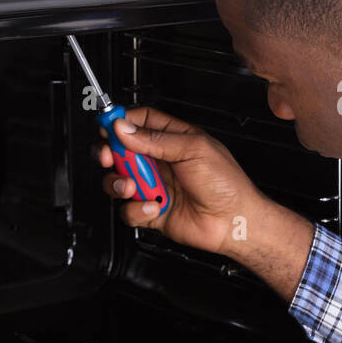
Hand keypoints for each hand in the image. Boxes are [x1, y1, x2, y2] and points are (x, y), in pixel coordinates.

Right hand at [94, 105, 315, 299]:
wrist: (234, 221)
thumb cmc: (226, 184)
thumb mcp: (193, 150)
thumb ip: (156, 140)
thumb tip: (124, 129)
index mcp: (173, 139)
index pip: (138, 122)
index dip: (120, 122)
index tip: (107, 125)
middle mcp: (160, 161)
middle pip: (120, 150)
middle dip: (109, 153)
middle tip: (110, 157)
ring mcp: (154, 186)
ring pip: (118, 180)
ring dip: (120, 183)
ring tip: (134, 186)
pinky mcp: (151, 211)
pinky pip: (128, 209)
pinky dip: (137, 209)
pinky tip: (154, 207)